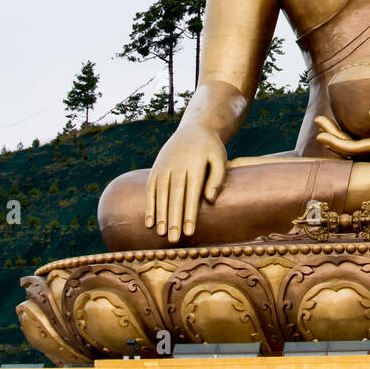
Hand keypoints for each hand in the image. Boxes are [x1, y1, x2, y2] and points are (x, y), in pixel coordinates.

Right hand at [144, 123, 227, 242]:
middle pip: (175, 197)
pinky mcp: (156, 168)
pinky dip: (149, 206)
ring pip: (161, 194)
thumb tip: (210, 200)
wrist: (195, 128)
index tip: (189, 232)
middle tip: (174, 240)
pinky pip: (150, 189)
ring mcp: (165, 167)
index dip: (189, 214)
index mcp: (195, 165)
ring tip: (161, 234)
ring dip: (160, 215)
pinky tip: (149, 222)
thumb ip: (217, 179)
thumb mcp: (220, 158)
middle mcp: (178, 166)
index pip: (191, 194)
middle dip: (174, 219)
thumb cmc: (211, 148)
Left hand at [314, 106, 369, 156]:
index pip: (355, 149)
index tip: (320, 134)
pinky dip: (350, 138)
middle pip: (350, 149)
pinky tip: (343, 129)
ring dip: (339, 136)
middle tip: (317, 121)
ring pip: (355, 148)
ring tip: (324, 122)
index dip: (336, 143)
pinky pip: (364, 145)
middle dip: (332, 136)